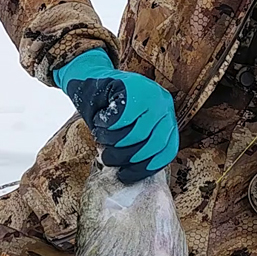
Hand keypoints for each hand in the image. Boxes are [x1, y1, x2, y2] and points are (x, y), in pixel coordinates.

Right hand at [52, 49, 178, 183]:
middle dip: (128, 157)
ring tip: (100, 138)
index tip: (126, 176)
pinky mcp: (134, 86)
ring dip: (115, 142)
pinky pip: (123, 118)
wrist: (89, 79)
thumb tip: (132, 172)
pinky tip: (99, 122)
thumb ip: (135, 146)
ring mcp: (152, 93)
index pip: (167, 150)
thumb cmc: (107, 110)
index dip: (147, 167)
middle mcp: (165, 105)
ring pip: (139, 133)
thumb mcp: (127, 130)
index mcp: (166, 118)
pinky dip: (108, 126)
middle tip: (108, 160)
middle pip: (155, 144)